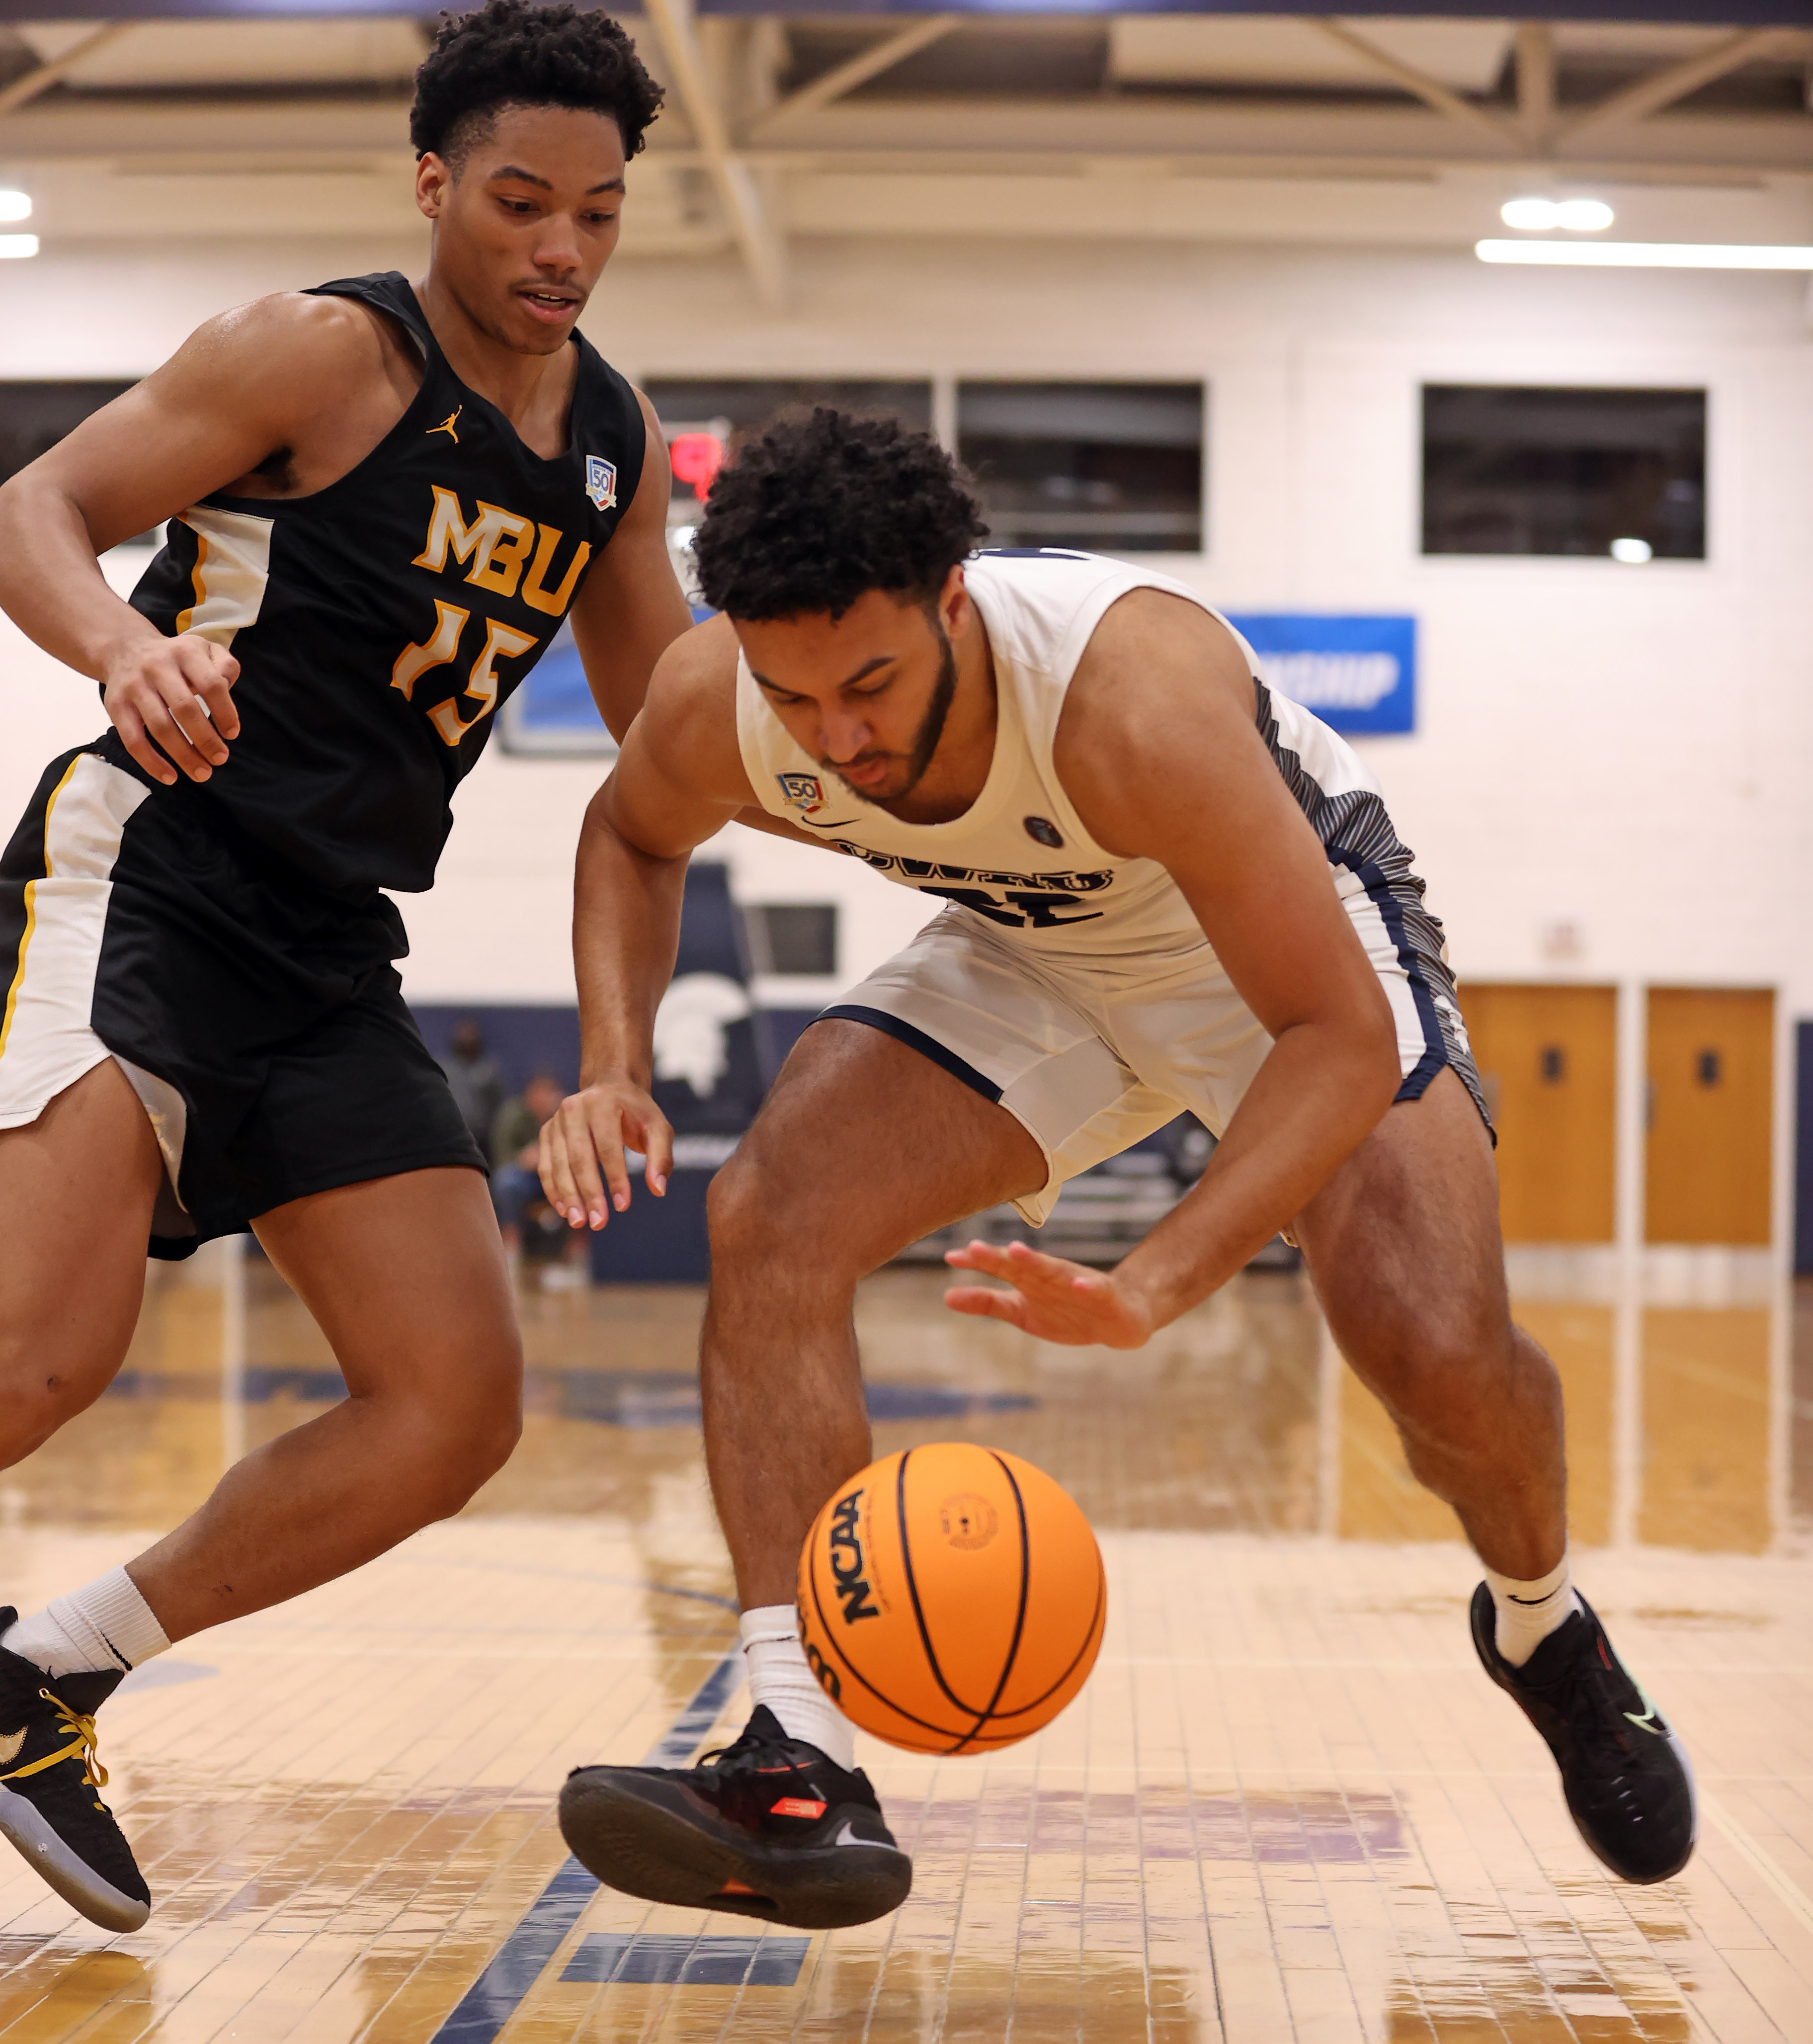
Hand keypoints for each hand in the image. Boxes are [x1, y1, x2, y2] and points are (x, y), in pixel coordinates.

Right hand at [102, 631, 240, 785]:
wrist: (125, 649)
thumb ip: (225, 665)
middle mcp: (157, 667)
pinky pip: (132, 739)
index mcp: (185, 653)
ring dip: (183, 755)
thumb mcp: (204, 649)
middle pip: (185, 708)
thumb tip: (227, 688)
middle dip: (206, 739)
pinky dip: (151, 762)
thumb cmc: (176, 658)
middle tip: (220, 759)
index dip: (225, 712)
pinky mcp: (116, 705)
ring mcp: (134, 687)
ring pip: (160, 726)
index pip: (211, 684)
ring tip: (202, 772)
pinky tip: (169, 777)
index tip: (232, 734)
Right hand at [539, 1077, 672, 1230]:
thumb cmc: (637, 1112)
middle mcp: (574, 1109)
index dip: (615, 1178)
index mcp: (602, 1103)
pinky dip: (553, 1189)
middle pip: (579, 1158)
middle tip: (598, 1223)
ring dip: (568, 1196)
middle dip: (588, 1193)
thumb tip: (658, 1190)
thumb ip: (661, 1157)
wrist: (610, 1086)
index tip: (623, 1206)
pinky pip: (546, 1165)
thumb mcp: (658, 1128)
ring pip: (559, 1164)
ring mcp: (556, 1120)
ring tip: (579, 1222)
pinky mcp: (547, 1132)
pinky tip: (564, 1210)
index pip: (608, 1147)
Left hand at [942, 1239, 1154, 1348]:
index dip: (978, 1262)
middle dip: (1000, 1258)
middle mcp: (1051, 1275)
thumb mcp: (1022, 1313)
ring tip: (1016, 1252)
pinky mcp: (1104, 1295)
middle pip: (1023, 1265)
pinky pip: (1095, 1289)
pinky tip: (1077, 1284)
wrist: (1120, 1320)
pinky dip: (1086, 1286)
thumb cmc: (1067, 1312)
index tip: (952, 1256)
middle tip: (975, 1249)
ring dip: (1036, 1261)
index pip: (1000, 1267)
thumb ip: (988, 1303)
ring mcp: (1078, 1283)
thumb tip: (946, 1297)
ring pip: (1055, 1270)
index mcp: (1030, 1280)